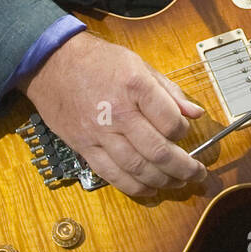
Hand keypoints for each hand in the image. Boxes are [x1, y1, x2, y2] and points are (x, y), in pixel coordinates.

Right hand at [23, 31, 206, 198]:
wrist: (52, 64)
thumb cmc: (98, 61)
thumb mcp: (139, 65)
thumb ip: (169, 91)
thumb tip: (195, 113)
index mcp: (135, 87)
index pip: (170, 121)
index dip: (184, 132)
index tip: (186, 133)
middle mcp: (118, 113)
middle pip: (157, 151)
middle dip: (183, 168)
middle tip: (198, 174)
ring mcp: (99, 133)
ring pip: (136, 168)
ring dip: (162, 181)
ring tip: (179, 183)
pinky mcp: (84, 147)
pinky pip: (112, 175)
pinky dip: (133, 187)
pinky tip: (150, 190)